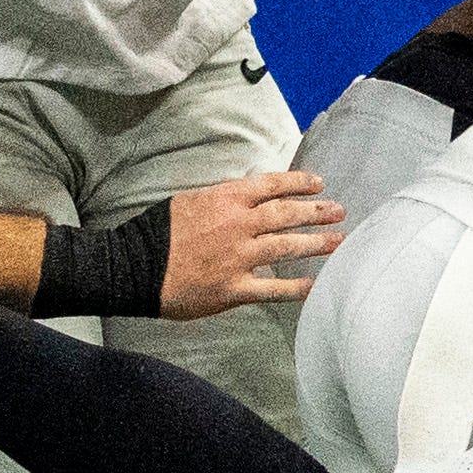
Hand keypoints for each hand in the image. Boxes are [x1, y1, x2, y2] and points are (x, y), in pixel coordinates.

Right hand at [158, 171, 342, 318]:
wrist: (133, 267)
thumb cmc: (157, 232)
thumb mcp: (189, 201)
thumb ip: (221, 200)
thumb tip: (248, 197)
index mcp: (225, 199)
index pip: (272, 185)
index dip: (299, 183)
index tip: (319, 184)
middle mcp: (238, 225)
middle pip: (287, 214)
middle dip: (316, 211)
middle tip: (339, 211)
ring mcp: (238, 258)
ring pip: (287, 247)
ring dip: (316, 243)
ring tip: (338, 241)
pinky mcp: (234, 289)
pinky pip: (273, 289)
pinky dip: (296, 288)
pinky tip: (314, 285)